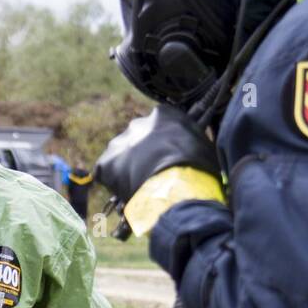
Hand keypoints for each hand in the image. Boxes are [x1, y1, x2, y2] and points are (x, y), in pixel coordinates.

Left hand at [94, 104, 218, 205]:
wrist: (175, 187)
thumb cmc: (198, 167)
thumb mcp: (203, 144)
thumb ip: (191, 138)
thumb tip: (193, 143)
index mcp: (162, 114)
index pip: (159, 125)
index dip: (163, 144)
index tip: (167, 157)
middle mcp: (137, 123)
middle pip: (137, 139)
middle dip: (143, 155)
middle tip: (153, 174)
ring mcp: (118, 143)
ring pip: (121, 155)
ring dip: (128, 168)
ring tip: (140, 187)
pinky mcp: (105, 164)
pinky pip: (106, 173)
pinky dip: (114, 183)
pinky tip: (127, 192)